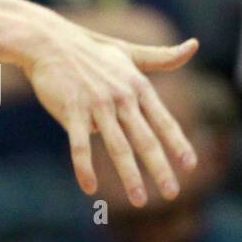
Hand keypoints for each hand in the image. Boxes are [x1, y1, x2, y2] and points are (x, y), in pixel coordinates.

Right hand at [23, 24, 199, 205]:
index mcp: (137, 85)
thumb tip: (194, 46)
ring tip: (139, 200)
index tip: (190, 165)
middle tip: (172, 193)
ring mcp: (96, 105)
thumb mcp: (127, 51)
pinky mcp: (71, 110)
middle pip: (144, 139)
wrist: (47, 41)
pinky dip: (84, 167)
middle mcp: (121, 97)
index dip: (178, 143)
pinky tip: (88, 187)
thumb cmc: (88, 47)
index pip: (163, 120)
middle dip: (159, 169)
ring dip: (129, 176)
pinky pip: (79, 144)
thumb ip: (161, 56)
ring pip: (117, 146)